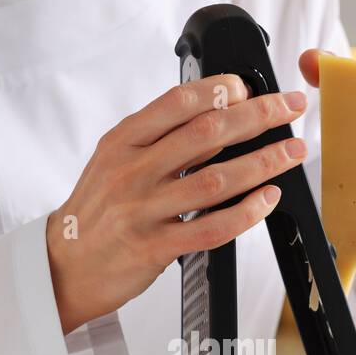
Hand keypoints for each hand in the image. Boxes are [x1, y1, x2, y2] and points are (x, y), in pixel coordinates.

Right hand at [46, 75, 308, 332]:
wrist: (63, 266)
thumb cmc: (96, 212)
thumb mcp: (113, 162)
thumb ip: (157, 140)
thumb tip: (216, 115)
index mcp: (122, 142)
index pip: (177, 103)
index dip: (220, 90)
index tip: (250, 87)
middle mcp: (132, 171)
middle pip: (206, 134)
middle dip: (258, 115)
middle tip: (289, 107)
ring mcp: (143, 211)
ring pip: (216, 180)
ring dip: (262, 162)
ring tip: (292, 152)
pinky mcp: (154, 248)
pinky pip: (211, 228)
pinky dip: (246, 212)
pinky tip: (267, 199)